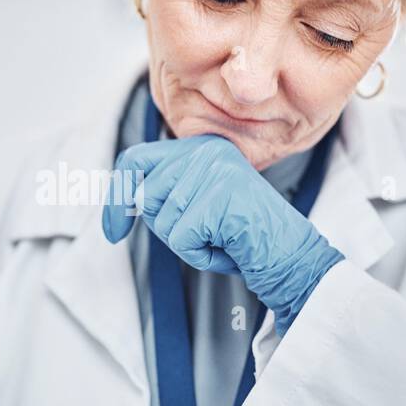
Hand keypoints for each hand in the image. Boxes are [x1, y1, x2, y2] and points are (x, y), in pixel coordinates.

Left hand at [103, 134, 342, 331]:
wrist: (292, 259)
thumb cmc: (245, 239)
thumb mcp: (199, 206)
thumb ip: (166, 193)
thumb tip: (124, 199)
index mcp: (201, 146)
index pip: (135, 160)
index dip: (116, 197)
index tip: (112, 231)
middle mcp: (206, 150)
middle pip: (145, 197)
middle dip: (168, 229)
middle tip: (209, 234)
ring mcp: (213, 171)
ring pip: (161, 220)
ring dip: (188, 244)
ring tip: (223, 238)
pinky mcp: (218, 198)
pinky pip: (179, 240)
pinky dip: (199, 255)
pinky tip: (228, 248)